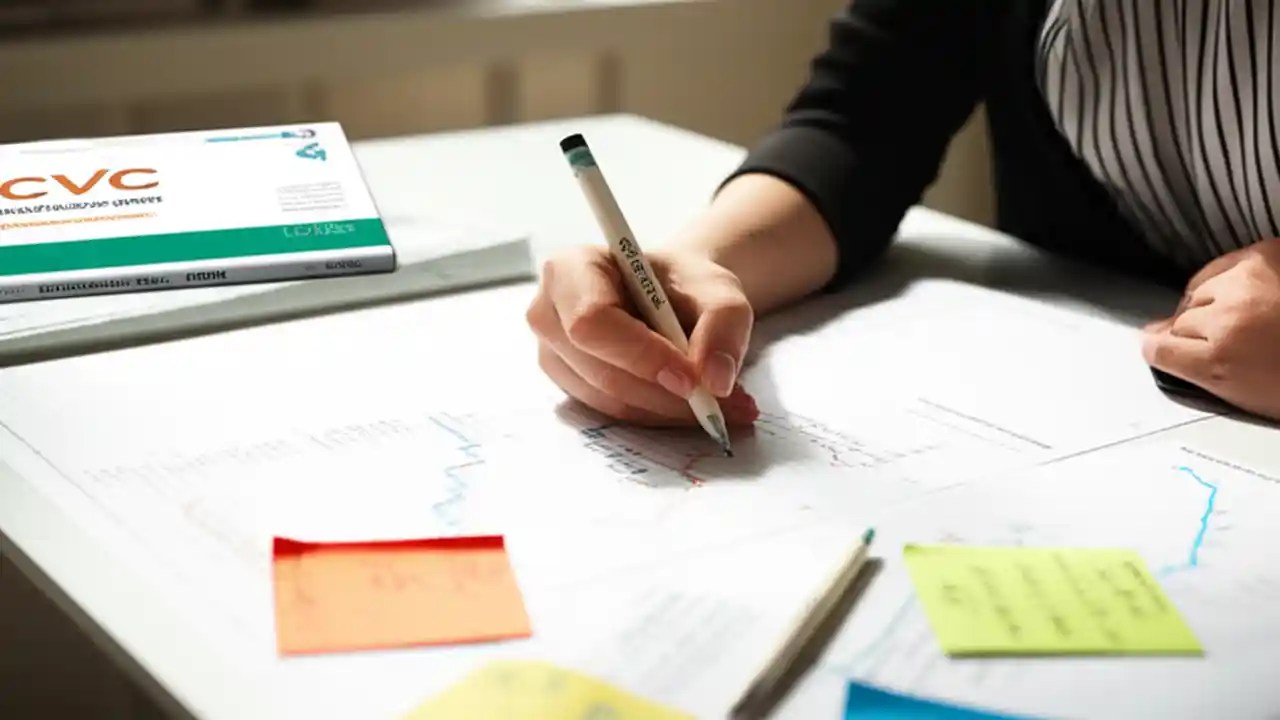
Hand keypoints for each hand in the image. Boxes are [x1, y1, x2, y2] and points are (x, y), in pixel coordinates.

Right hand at [526, 244, 759, 425]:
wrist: (668, 297)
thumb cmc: (681, 284)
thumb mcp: (717, 288)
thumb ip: (723, 324)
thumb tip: (715, 379)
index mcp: (571, 269)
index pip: (592, 321)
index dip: (640, 355)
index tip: (692, 379)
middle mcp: (548, 313)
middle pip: (600, 370)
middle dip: (664, 393)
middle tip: (724, 403)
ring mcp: (552, 354)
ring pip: (609, 400)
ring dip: (667, 409)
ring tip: (720, 405)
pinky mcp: (569, 386)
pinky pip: (612, 414)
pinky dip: (657, 415)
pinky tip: (690, 404)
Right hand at [1142, 238, 1279, 418]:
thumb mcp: (1252, 394)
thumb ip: (1202, 370)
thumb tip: (1160, 345)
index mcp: (1219, 361)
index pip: (1157, 348)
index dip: (1160, 350)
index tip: (1163, 350)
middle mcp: (1224, 318)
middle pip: (1178, 321)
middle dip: (1195, 332)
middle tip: (1230, 344)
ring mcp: (1244, 281)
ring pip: (1197, 291)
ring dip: (1211, 304)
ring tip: (1247, 318)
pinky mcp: (1264, 254)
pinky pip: (1221, 266)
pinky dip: (1228, 280)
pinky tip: (1252, 294)